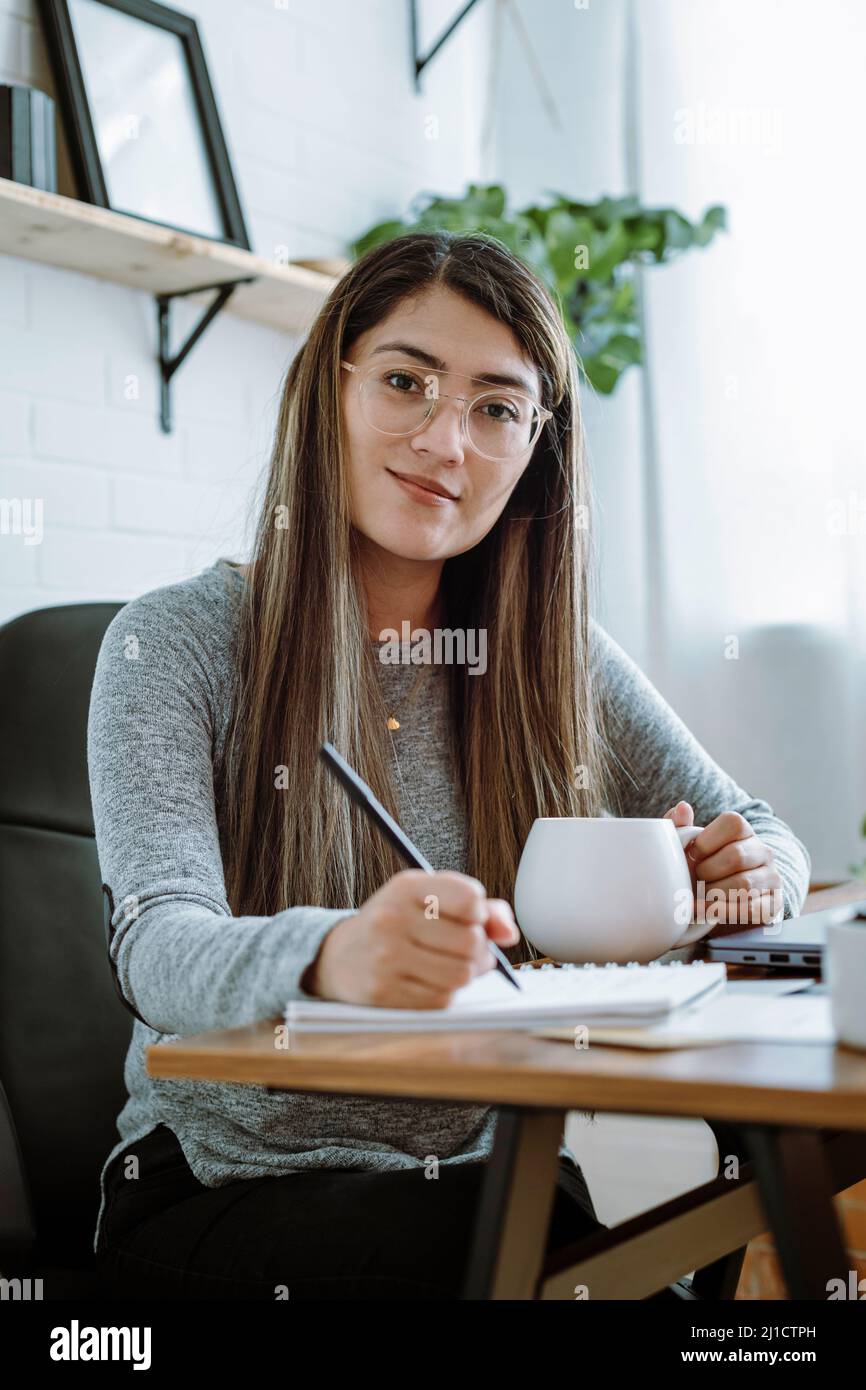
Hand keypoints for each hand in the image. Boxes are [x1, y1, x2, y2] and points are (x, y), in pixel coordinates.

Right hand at [302, 869, 520, 1006]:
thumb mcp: (430, 900)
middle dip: (478, 949)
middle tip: (467, 949)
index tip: (470, 917)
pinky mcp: (384, 993)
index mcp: (406, 888)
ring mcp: (386, 958)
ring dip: (465, 974)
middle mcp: (392, 919)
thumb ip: (479, 908)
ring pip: (461, 975)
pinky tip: (430, 981)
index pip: (470, 899)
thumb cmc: (398, 924)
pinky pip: (442, 1000)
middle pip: (472, 942)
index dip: (480, 913)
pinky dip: (445, 993)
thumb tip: (509, 933)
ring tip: (451, 965)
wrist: (340, 956)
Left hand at [663, 801, 782, 933]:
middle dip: (707, 871)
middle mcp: (763, 851)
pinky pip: (751, 909)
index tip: (691, 855)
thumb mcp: (690, 848)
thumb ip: (681, 827)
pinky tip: (708, 911)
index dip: (706, 841)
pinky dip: (724, 912)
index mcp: (744, 831)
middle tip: (695, 878)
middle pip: (736, 856)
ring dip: (714, 893)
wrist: (724, 899)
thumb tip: (682, 807)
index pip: (733, 823)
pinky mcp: (772, 904)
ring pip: (744, 884)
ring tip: (700, 896)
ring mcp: (771, 878)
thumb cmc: (704, 867)